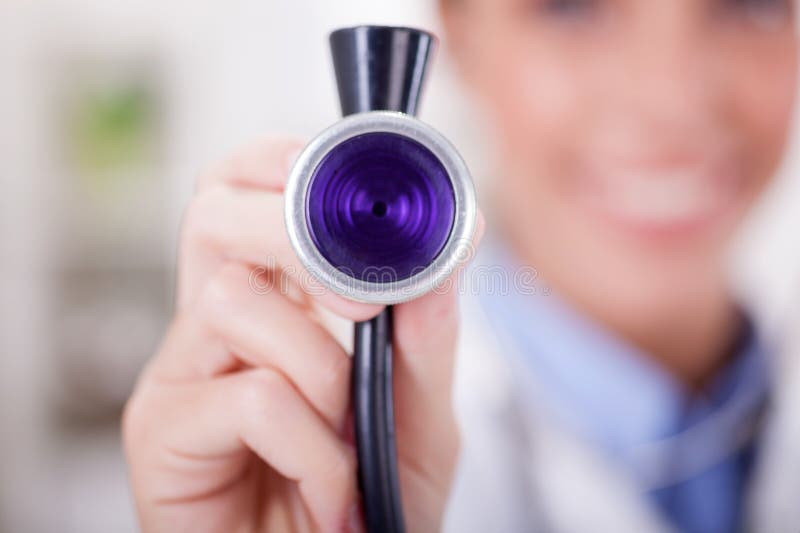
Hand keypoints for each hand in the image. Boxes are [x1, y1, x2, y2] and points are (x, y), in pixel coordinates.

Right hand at [123, 138, 481, 532]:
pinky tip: (326, 488)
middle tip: (361, 302)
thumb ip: (428, 340)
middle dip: (295, 234)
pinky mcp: (159, 433)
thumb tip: (445, 249)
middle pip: (215, 213)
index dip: (283, 164)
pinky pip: (249, 396)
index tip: (348, 186)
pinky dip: (312, 445)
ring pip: (237, 300)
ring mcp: (184, 375)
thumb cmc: (367, 503)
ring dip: (321, 372)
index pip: (248, 190)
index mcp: (275, 303)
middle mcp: (217, 326)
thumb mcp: (420, 419)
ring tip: (345, 438)